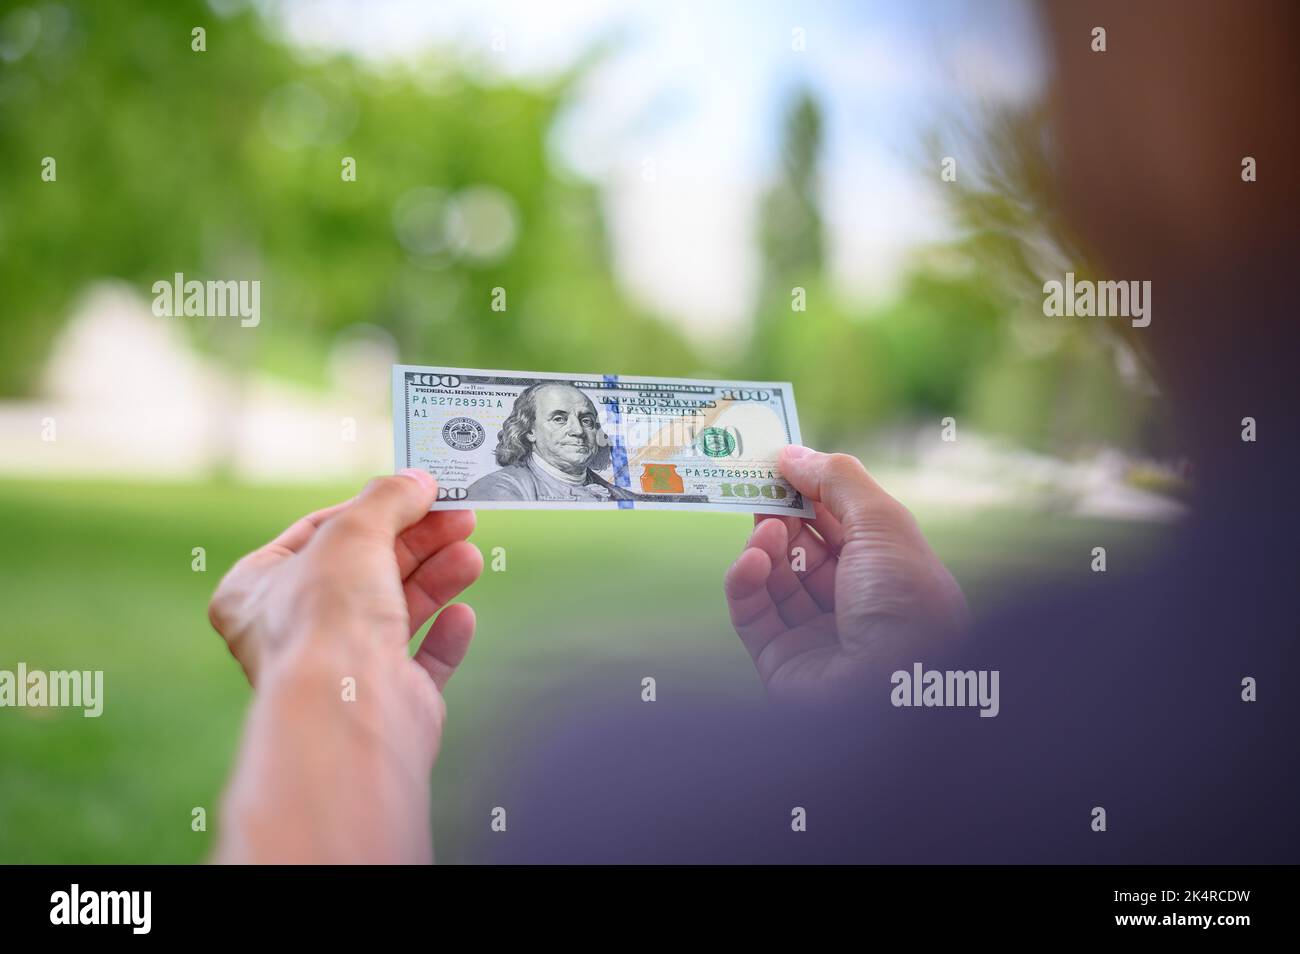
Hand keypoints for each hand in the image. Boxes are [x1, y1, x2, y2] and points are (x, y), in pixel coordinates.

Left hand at [209, 469, 481, 691]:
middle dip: (417, 542)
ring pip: (394, 612)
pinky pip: (418, 662)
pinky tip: (462, 615)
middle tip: (460, 516)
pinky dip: (442, 637)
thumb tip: (419, 481)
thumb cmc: (326, 616)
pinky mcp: (383, 701)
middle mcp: (292, 632)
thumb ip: (389, 498)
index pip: (316, 533)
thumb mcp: (354, 530)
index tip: (417, 491)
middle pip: (365, 570)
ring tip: (470, 556)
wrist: (348, 710)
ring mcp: (338, 670)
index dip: (370, 509)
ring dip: (436, 580)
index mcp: (255, 590)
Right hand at [724, 446, 966, 703]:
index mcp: (892, 573)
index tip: (777, 460)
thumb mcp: (883, 524)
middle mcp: (857, 606)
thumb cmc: (906, 606)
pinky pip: (753, 615)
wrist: (900, 695)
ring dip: (763, 547)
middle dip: (780, 515)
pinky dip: (745, 583)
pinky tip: (751, 562)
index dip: (812, 489)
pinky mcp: (781, 663)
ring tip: (764, 530)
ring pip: (775, 579)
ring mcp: (818, 637)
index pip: (844, 522)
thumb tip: (792, 453)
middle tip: (755, 486)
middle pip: (805, 549)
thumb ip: (836, 480)